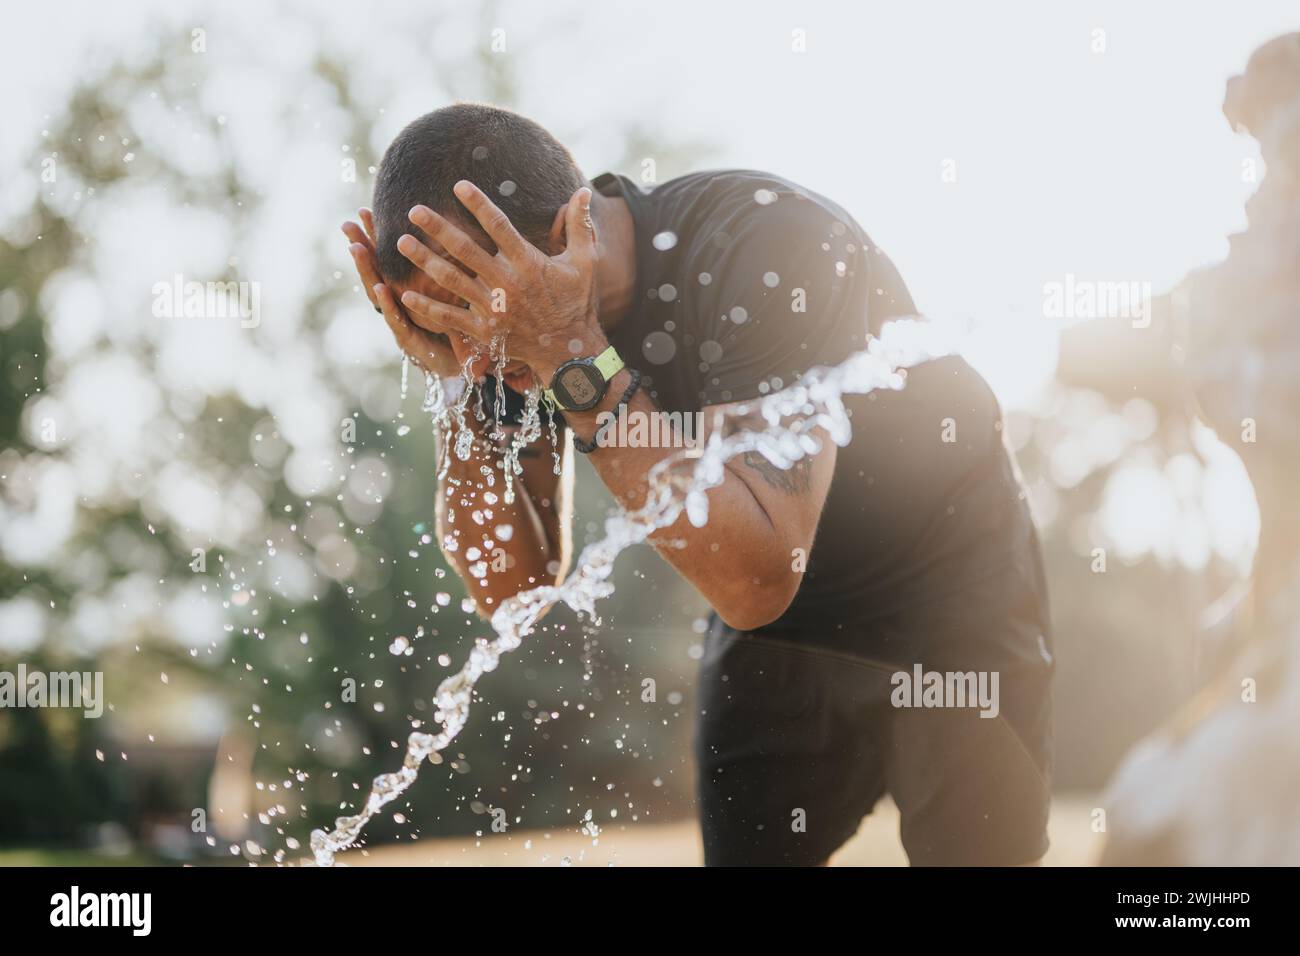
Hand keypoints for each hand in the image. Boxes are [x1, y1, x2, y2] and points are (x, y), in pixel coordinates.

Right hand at [342, 209, 460, 378]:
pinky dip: (389, 304)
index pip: (390, 258)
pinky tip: (382, 287)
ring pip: (380, 294)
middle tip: (348, 224)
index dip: (377, 236)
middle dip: (362, 246)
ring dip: (368, 270)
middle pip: (377, 270)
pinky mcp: (412, 342)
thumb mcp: (463, 290)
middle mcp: (402, 303)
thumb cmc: (464, 326)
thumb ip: (461, 265)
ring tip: (355, 248)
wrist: (469, 365)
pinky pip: (398, 320)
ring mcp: (403, 321)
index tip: (365, 210)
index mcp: (411, 287)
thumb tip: (470, 229)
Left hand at [394, 182, 607, 386]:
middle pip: (465, 250)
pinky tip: (405, 293)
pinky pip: (450, 318)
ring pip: (451, 280)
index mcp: (528, 263)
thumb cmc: (576, 302)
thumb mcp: (585, 262)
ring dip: (424, 260)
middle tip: (413, 210)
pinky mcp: (485, 331)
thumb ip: (580, 226)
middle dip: (437, 228)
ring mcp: (494, 308)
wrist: (570, 351)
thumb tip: (584, 190)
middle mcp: (507, 284)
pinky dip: (427, 307)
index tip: (458, 186)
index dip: (478, 204)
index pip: (498, 226)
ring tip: (401, 242)